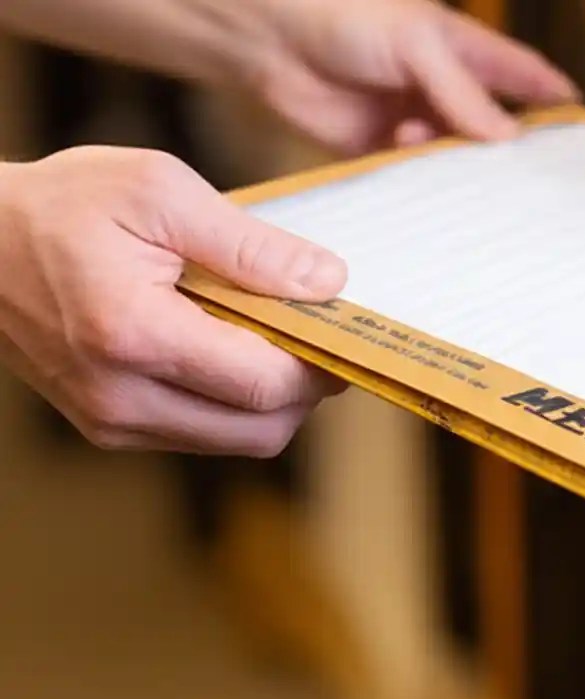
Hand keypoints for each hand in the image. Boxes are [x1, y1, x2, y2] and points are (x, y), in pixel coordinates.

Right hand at [0, 148, 348, 455]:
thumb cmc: (60, 206)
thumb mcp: (160, 191)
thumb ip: (250, 245)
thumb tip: (327, 283)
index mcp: (134, 335)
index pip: (265, 385)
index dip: (321, 364)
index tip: (344, 328)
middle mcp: (120, 395)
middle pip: (262, 430)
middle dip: (306, 388)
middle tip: (318, 333)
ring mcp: (110, 420)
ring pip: (237, 441)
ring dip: (273, 400)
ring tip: (275, 336)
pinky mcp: (107, 426)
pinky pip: (202, 433)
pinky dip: (234, 403)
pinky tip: (232, 349)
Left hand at [239, 0, 579, 154]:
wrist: (268, 36)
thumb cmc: (344, 14)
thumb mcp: (418, 44)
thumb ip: (462, 91)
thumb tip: (506, 137)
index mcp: (463, 49)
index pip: (522, 77)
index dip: (554, 100)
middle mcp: (442, 88)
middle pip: (491, 128)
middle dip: (508, 152)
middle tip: (531, 180)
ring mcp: (412, 119)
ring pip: (453, 156)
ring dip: (456, 166)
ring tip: (445, 157)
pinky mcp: (378, 150)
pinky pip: (411, 174)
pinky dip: (418, 179)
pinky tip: (413, 167)